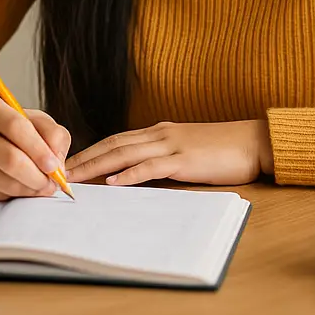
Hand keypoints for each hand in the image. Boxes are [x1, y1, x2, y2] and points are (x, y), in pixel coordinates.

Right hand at [0, 95, 70, 200]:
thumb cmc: (4, 129)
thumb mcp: (31, 120)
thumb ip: (52, 134)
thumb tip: (57, 165)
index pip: (16, 127)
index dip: (40, 150)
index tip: (55, 166)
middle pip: (10, 159)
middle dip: (37, 177)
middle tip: (51, 184)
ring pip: (3, 182)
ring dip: (28, 190)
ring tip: (39, 187)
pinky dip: (12, 195)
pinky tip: (18, 187)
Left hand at [64, 119, 272, 186]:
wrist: (255, 141)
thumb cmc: (223, 150)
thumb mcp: (186, 151)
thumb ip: (163, 159)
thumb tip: (138, 175)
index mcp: (159, 132)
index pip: (116, 140)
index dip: (90, 151)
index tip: (69, 164)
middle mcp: (160, 134)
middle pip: (112, 144)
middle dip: (84, 158)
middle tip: (59, 172)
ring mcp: (172, 145)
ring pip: (125, 153)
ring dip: (97, 166)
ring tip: (75, 177)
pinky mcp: (185, 160)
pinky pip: (152, 166)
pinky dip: (130, 174)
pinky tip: (113, 182)